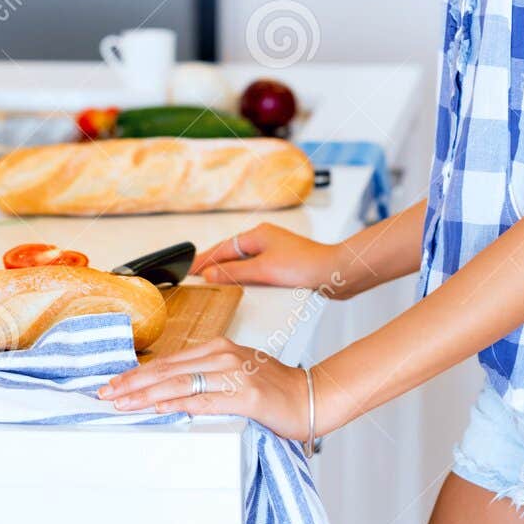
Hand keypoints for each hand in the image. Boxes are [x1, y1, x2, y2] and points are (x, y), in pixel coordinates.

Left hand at [97, 337, 311, 437]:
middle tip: (106, 393)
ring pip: (180, 384)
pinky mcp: (247, 396)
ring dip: (146, 396)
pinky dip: (179, 406)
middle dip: (132, 383)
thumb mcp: (236, 372)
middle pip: (168, 370)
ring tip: (123, 404)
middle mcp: (224, 356)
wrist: (312, 396)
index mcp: (219, 348)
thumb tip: (171, 391)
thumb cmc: (275, 388)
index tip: (114, 383)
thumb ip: (206, 377)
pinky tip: (161, 410)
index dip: (138, 373)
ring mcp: (235, 374)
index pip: (168, 361)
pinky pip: (205, 401)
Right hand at [192, 222, 347, 294]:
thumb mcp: (263, 270)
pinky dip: (243, 278)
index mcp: (258, 235)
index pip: (223, 248)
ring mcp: (275, 253)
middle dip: (213, 264)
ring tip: (212, 283)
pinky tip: (240, 288)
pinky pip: (256, 271)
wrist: (335, 273)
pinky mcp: (284, 267)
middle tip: (194, 276)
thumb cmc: (305, 265)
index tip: (189, 270)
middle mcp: (266, 240)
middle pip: (231, 253)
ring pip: (244, 263)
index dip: (205, 260)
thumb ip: (235, 272)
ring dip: (229, 272)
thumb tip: (211, 274)